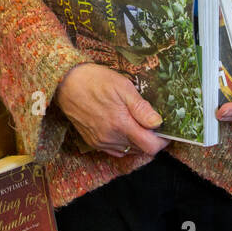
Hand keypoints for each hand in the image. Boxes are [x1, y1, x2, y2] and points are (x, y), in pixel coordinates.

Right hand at [54, 64, 169, 157]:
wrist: (65, 82)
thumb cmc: (94, 80)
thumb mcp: (122, 86)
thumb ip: (141, 107)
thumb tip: (158, 123)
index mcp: (121, 124)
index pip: (150, 146)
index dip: (162, 141)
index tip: (166, 131)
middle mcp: (111, 138)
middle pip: (141, 149)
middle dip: (151, 139)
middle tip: (152, 123)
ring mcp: (101, 142)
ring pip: (128, 150)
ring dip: (137, 141)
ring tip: (136, 122)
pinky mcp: (92, 142)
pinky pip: (115, 150)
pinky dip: (124, 144)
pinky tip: (123, 129)